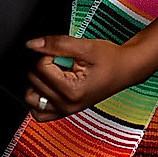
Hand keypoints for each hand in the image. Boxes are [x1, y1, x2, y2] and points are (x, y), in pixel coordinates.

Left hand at [24, 36, 157, 121]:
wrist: (126, 69)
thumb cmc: (111, 59)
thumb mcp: (85, 46)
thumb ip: (56, 44)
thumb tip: (32, 44)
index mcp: (71, 91)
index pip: (40, 68)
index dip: (50, 54)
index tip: (64, 54)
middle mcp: (66, 105)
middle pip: (33, 81)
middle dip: (45, 66)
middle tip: (64, 62)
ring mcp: (65, 111)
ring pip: (31, 98)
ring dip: (38, 82)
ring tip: (55, 73)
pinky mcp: (64, 112)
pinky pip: (38, 112)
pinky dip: (39, 98)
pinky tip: (50, 86)